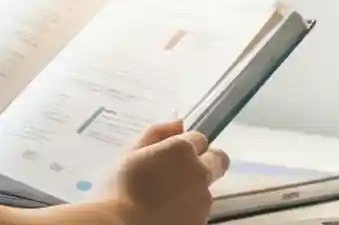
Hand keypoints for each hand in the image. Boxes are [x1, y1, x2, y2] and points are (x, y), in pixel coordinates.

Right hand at [106, 121, 229, 224]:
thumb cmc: (121, 189)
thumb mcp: (131, 153)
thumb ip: (157, 133)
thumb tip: (179, 123)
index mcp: (183, 150)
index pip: (199, 138)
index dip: (186, 145)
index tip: (170, 156)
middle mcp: (200, 172)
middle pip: (218, 159)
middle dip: (205, 161)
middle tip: (179, 174)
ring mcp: (203, 200)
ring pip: (207, 186)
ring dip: (194, 187)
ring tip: (165, 199)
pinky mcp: (202, 221)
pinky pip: (199, 209)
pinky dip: (188, 208)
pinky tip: (166, 213)